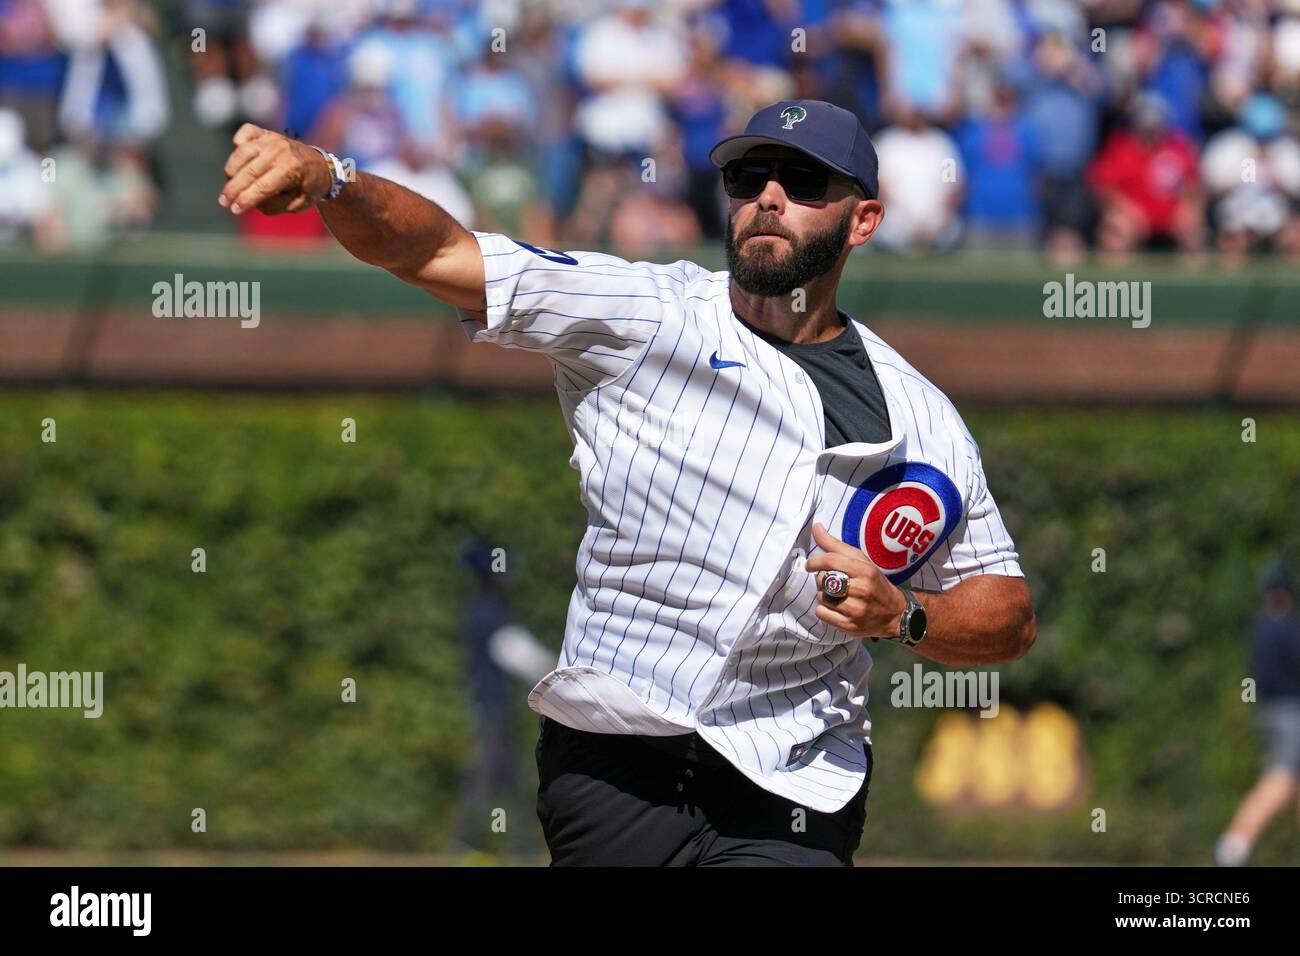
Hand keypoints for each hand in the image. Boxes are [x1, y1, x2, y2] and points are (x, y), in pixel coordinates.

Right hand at [218, 124, 332, 215]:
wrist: (321, 167)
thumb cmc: (307, 188)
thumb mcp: (298, 204)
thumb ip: (275, 205)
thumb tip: (251, 202)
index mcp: (292, 170)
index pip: (262, 186)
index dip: (245, 199)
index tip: (234, 210)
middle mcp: (280, 151)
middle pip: (249, 171)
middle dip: (233, 189)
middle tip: (223, 202)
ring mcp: (272, 140)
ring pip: (243, 152)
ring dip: (232, 170)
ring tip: (230, 185)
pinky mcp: (266, 133)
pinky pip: (246, 132)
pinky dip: (238, 142)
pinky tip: (238, 157)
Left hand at [805, 522, 906, 639]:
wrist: (894, 613)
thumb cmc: (874, 583)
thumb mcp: (861, 561)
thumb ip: (836, 545)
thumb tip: (816, 527)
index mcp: (865, 570)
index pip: (831, 561)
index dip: (814, 561)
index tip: (811, 564)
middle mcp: (861, 590)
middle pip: (823, 579)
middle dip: (821, 578)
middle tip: (832, 580)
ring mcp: (856, 610)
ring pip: (821, 597)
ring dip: (823, 594)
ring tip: (836, 594)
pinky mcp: (850, 626)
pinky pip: (822, 613)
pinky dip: (823, 609)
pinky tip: (835, 607)